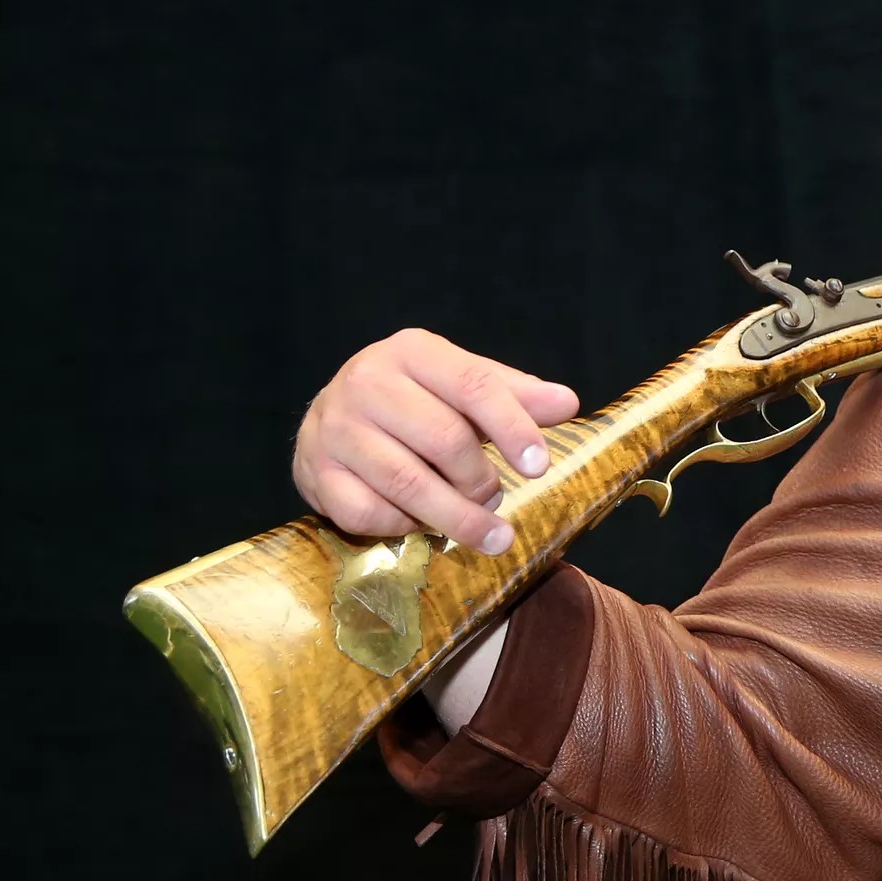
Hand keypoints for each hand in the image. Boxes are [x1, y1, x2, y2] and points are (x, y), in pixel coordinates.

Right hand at [293, 330, 579, 553]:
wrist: (333, 415)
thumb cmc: (415, 399)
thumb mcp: (463, 384)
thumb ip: (514, 396)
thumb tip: (568, 403)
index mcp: (412, 352)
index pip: (473, 386)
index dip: (513, 428)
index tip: (539, 466)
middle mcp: (366, 383)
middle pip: (444, 441)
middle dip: (482, 482)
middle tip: (496, 497)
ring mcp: (334, 429)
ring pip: (408, 485)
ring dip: (455, 517)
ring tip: (483, 528)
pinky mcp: (314, 472)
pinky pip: (368, 514)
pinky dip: (403, 527)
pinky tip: (419, 522)